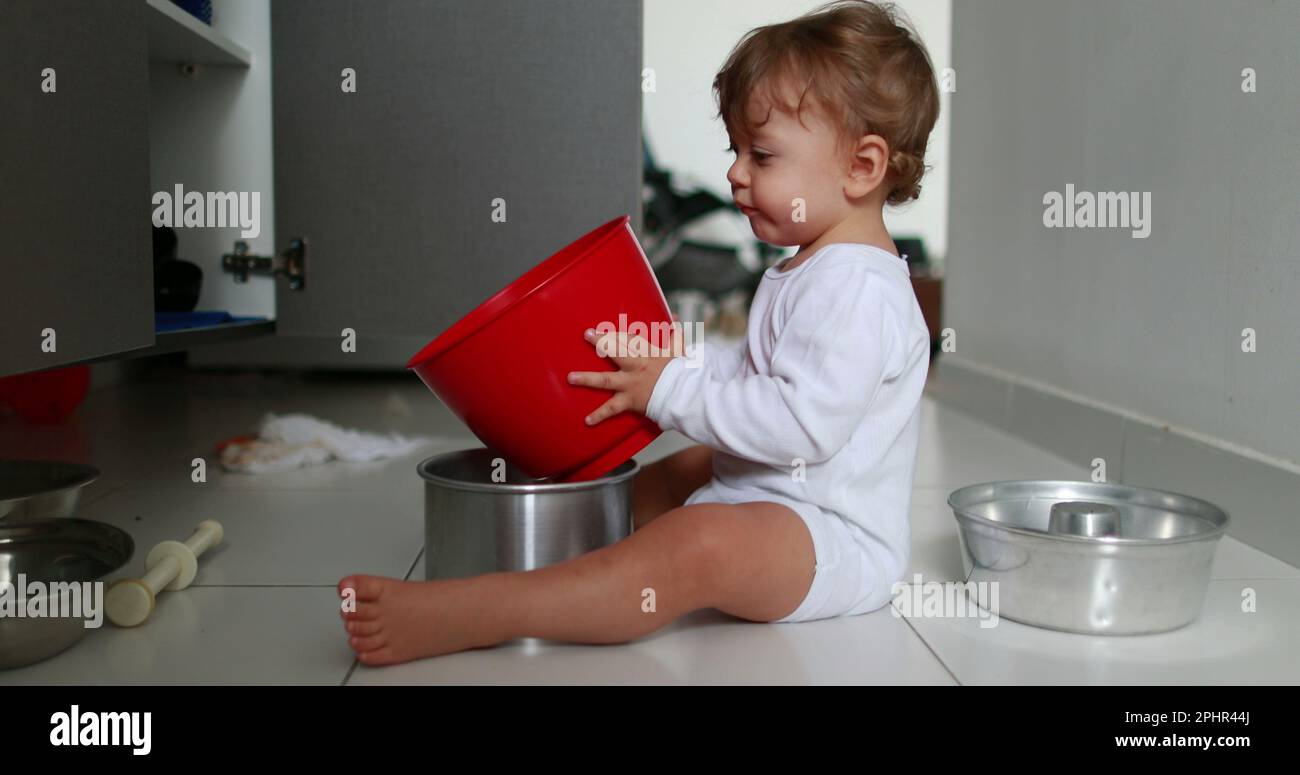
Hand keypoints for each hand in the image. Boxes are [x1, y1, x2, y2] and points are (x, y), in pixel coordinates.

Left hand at [567, 316, 683, 424]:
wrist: (684, 396)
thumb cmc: (682, 374)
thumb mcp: (678, 351)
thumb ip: (674, 334)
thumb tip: (675, 318)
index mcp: (646, 354)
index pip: (628, 339)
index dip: (614, 332)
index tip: (599, 329)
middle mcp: (635, 367)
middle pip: (615, 351)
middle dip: (600, 342)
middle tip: (586, 335)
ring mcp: (630, 385)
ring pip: (605, 380)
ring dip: (587, 378)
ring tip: (571, 377)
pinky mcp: (630, 401)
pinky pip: (612, 409)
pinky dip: (599, 415)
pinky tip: (587, 420)